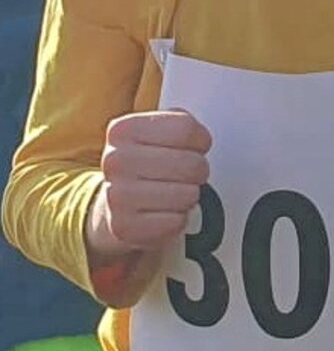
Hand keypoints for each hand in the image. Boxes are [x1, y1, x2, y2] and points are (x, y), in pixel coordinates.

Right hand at [92, 110, 212, 256]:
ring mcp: (116, 196)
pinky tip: (164, 211)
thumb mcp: (163, 130)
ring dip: (189, 196)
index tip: (193, 147)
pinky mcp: (124, 227)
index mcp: (123, 130)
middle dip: (198, 171)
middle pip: (191, 164)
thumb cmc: (148, 163)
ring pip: (187, 195)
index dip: (200, 141)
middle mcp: (115, 161)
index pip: (186, 130)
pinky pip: (176, 222)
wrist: (118, 201)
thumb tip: (200, 135)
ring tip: (173, 192)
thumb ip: (184, 123)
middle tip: (185, 175)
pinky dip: (178, 219)